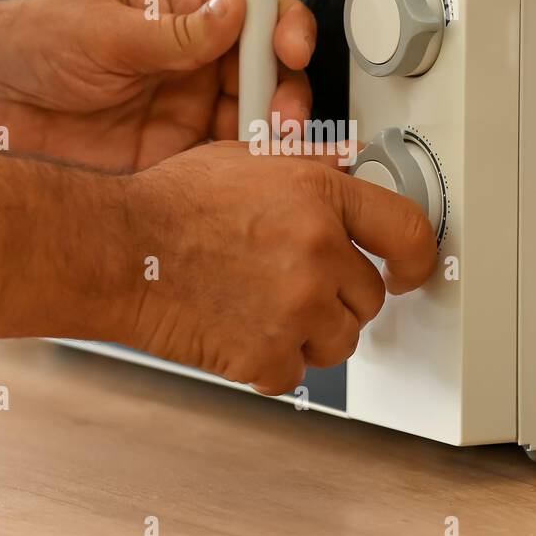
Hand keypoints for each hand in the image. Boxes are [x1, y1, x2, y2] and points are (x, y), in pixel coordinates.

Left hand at [0, 0, 314, 169]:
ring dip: (272, 137)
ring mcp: (183, 116)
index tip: (289, 46)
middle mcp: (190, 66)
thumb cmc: (28, 44)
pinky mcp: (170, 163)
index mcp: (180, 17)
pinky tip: (252, 178)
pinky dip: (246, 174)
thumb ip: (175, 30)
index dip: (282, 27)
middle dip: (286, 93)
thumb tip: (236, 7)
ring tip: (271, 150)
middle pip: (266, 75)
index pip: (254, 14)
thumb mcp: (103, 28)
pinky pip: (222, 169)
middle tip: (282, 115)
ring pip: (253, 125)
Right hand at [108, 141, 438, 394]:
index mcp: (319, 196)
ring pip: (339, 342)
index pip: (408, 232)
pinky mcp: (267, 354)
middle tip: (291, 286)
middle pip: (369, 298)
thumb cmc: (170, 204)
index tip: (410, 273)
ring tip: (262, 309)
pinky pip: (295, 374)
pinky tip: (240, 332)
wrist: (120, 250)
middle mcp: (316, 251)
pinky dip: (271, 363)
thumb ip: (308, 173)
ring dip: (310, 333)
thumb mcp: (249, 161)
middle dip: (337, 297)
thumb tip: (348, 172)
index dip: (416, 260)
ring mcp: (295, 307)